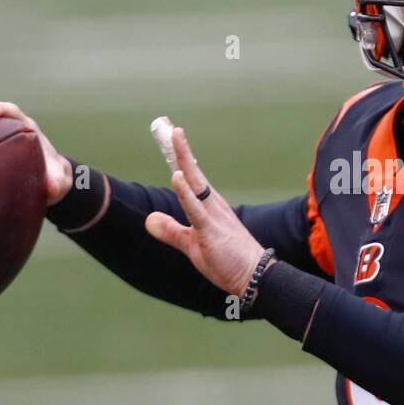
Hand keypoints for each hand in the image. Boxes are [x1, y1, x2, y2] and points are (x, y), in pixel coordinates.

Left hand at [142, 124, 266, 298]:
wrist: (254, 277)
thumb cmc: (227, 261)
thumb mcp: (192, 245)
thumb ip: (171, 230)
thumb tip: (149, 218)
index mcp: (209, 206)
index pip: (191, 177)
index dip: (180, 158)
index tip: (171, 137)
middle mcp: (213, 205)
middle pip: (194, 172)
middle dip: (181, 149)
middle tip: (171, 127)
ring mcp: (213, 216)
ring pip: (195, 183)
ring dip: (184, 159)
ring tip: (175, 136)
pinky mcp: (212, 231)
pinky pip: (196, 209)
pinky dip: (185, 193)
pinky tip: (177, 177)